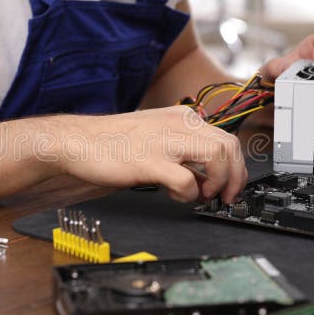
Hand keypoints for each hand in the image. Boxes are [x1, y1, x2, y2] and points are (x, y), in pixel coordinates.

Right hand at [52, 107, 246, 203]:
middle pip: (229, 146)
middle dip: (234, 177)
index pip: (227, 138)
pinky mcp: (149, 161)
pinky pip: (186, 180)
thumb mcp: (157, 137)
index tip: (230, 186)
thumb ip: (183, 151)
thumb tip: (206, 175)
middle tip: (222, 197)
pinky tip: (176, 195)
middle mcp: (178, 125)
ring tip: (201, 195)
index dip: (236, 168)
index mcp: (182, 118)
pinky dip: (189, 194)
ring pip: (217, 157)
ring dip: (217, 183)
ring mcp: (165, 142)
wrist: (77, 142)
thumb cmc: (113, 142)